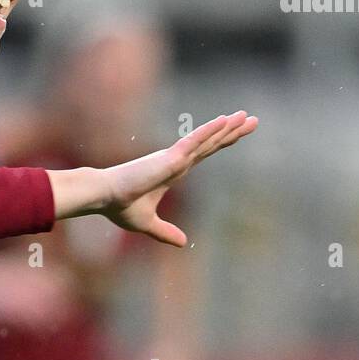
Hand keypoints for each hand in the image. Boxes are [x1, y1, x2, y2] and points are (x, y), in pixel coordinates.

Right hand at [101, 110, 257, 246]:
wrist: (105, 198)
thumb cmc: (120, 207)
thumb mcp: (148, 224)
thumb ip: (166, 232)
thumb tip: (182, 243)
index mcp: (174, 172)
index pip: (204, 154)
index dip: (222, 142)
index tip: (238, 133)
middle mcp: (177, 161)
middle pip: (211, 143)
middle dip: (233, 131)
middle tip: (253, 119)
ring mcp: (174, 158)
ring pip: (207, 139)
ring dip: (227, 127)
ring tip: (246, 116)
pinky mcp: (169, 158)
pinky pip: (193, 141)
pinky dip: (210, 131)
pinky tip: (225, 121)